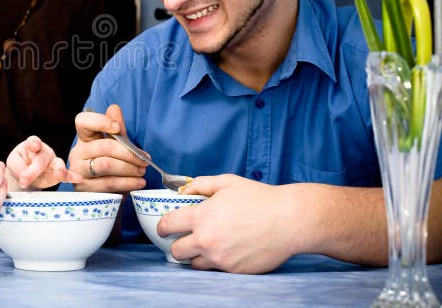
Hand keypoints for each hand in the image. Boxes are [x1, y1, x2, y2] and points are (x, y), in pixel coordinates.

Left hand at [6, 135, 81, 189]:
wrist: (25, 175)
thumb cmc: (19, 164)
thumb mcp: (13, 163)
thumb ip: (18, 166)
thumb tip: (24, 175)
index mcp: (32, 145)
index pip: (34, 141)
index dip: (34, 143)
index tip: (34, 146)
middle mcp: (44, 152)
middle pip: (42, 158)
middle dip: (33, 170)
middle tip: (23, 181)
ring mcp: (53, 162)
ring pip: (58, 164)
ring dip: (58, 169)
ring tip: (60, 172)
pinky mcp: (58, 174)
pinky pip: (66, 175)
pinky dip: (72, 177)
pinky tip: (78, 178)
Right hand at [68, 104, 146, 192]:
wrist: (105, 193)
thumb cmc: (111, 164)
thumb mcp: (116, 146)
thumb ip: (117, 129)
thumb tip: (114, 108)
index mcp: (84, 138)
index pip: (83, 121)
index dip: (100, 122)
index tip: (118, 128)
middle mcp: (77, 153)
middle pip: (104, 147)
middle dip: (129, 153)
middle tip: (144, 160)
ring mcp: (78, 171)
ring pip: (106, 165)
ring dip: (129, 169)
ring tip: (142, 172)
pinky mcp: (84, 189)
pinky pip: (108, 184)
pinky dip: (127, 183)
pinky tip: (138, 183)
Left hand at [160, 174, 296, 272]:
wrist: (289, 220)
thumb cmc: (259, 199)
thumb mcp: (226, 182)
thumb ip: (199, 185)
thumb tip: (183, 193)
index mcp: (201, 217)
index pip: (167, 225)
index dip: (163, 226)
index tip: (164, 227)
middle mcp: (206, 241)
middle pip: (176, 251)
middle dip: (178, 244)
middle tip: (186, 238)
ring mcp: (220, 259)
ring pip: (194, 264)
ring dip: (196, 256)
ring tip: (207, 246)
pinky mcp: (234, 271)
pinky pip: (216, 270)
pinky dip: (216, 262)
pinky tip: (226, 250)